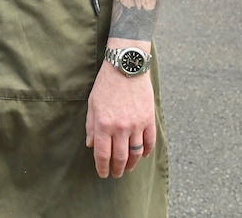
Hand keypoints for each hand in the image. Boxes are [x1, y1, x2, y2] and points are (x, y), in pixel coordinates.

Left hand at [84, 50, 155, 178]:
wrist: (126, 67)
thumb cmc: (106, 84)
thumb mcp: (92, 104)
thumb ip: (91, 126)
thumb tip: (91, 144)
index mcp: (104, 124)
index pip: (103, 154)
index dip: (102, 167)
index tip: (102, 174)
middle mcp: (121, 128)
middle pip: (120, 158)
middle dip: (117, 169)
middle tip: (116, 174)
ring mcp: (137, 124)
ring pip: (136, 153)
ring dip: (132, 164)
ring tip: (128, 168)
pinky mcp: (149, 119)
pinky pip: (149, 142)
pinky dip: (146, 152)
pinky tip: (142, 155)